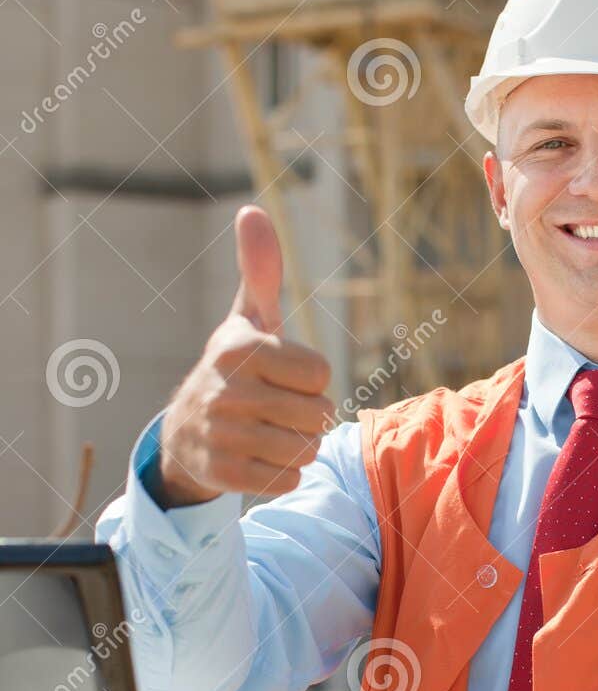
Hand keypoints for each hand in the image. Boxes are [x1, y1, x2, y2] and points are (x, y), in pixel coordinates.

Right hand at [157, 206, 333, 505]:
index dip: (310, 380)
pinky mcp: (223, 473)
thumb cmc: (233, 369)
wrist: (184, 434)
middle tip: (277, 409)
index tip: (281, 377)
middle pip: (318, 416)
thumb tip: (251, 211)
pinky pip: (287, 479)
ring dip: (297, 446)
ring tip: (268, 432)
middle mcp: (228, 390)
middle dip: (308, 417)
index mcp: (240, 349)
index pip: (320, 374)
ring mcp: (223, 434)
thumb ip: (261, 270)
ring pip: (306, 450)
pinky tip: (256, 458)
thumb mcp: (247, 319)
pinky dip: (281, 473)